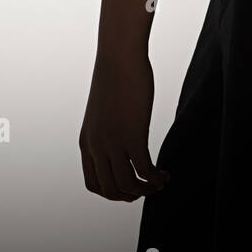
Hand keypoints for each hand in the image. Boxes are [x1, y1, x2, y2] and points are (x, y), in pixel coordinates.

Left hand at [79, 52, 169, 201]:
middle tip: (146, 188)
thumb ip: (106, 129)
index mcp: (86, 141)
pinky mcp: (132, 136)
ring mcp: (113, 143)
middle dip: (130, 196)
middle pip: (110, 190)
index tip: (128, 187)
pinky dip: (157, 179)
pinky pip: (145, 172)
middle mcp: (96, 146)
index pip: (93, 184)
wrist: (118, 56)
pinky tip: (165, 174)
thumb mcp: (103, 110)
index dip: (112, 193)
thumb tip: (119, 136)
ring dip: (146, 190)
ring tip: (158, 183)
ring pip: (128, 186)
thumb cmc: (114, 77)